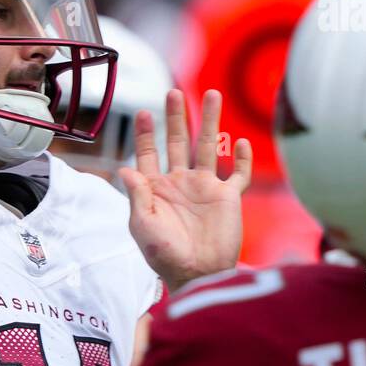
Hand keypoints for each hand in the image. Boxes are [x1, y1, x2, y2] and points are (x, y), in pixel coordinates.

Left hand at [118, 89, 251, 293]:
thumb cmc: (164, 255)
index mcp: (156, 188)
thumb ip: (137, 196)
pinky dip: (242, 158)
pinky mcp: (229, 198)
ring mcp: (206, 188)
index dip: (145, 133)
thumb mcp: (143, 225)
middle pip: (178, 142)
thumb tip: (124, 168)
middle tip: (172, 92)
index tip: (143, 112)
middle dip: (175, 117)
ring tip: (211, 94)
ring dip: (209, 121)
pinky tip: (239, 141)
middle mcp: (180, 183)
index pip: (148, 153)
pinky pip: (239, 174)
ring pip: (208, 147)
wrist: (198, 274)